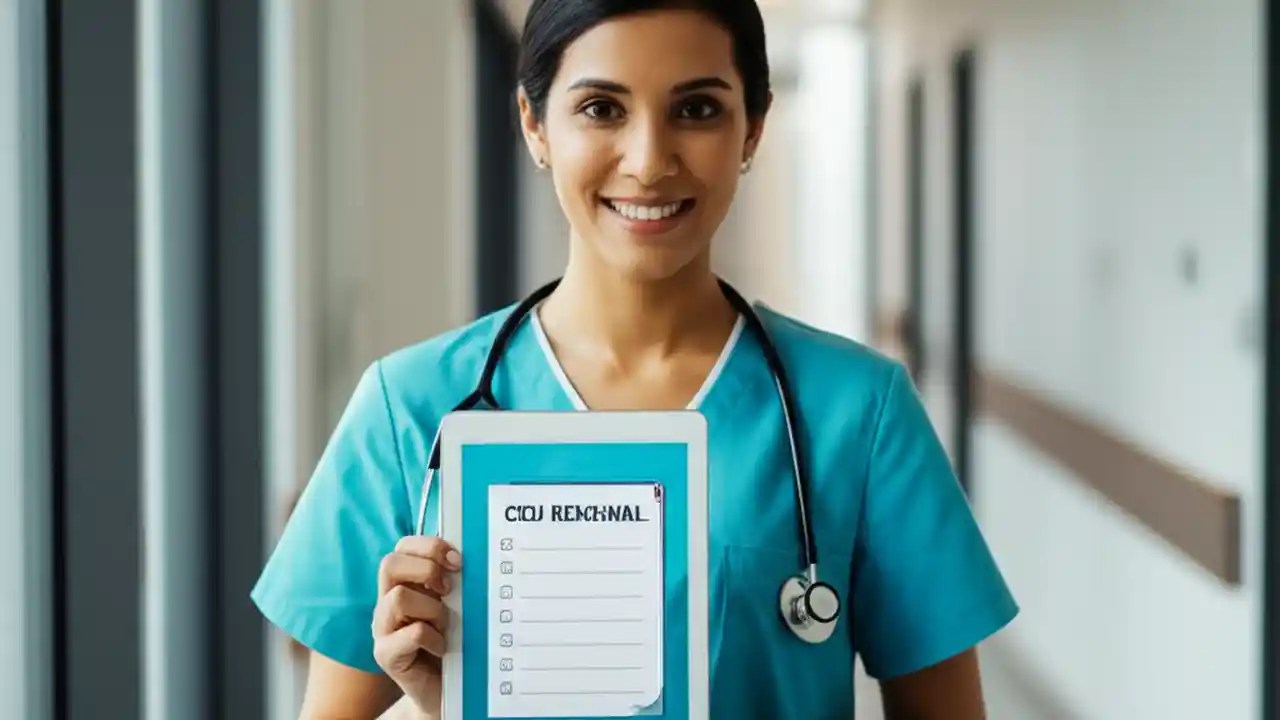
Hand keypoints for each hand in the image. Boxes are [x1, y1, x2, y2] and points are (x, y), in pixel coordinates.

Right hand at [372, 536, 460, 714]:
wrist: (446, 687)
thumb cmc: (452, 641)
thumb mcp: (456, 604)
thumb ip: (453, 580)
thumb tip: (464, 556)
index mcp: (403, 584)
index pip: (403, 547)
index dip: (430, 546)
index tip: (458, 561)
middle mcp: (386, 602)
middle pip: (389, 564)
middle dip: (426, 570)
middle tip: (448, 590)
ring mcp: (382, 629)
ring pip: (398, 597)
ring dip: (432, 609)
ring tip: (445, 626)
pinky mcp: (386, 654)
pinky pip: (412, 633)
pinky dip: (434, 638)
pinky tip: (442, 647)